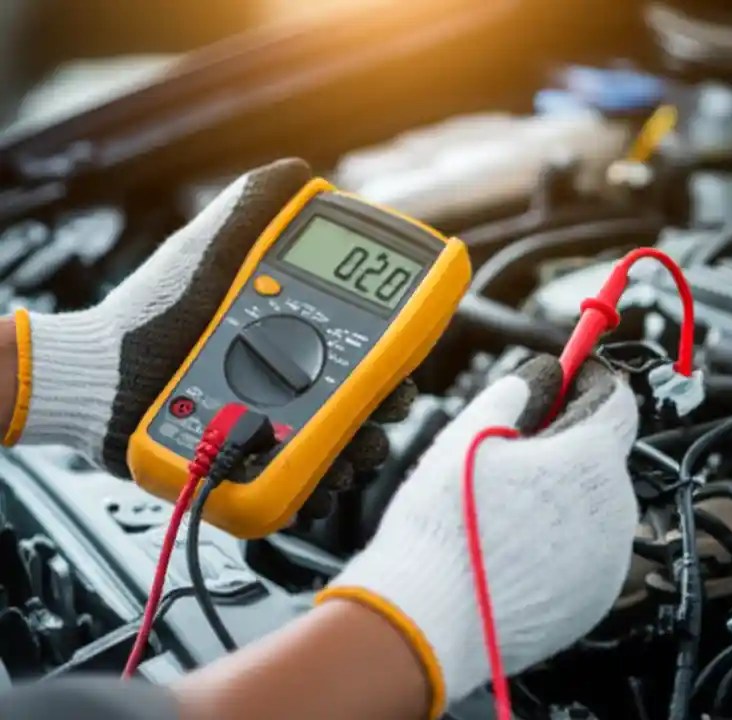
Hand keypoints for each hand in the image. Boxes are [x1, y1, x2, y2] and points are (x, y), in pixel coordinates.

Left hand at [4, 159, 412, 492]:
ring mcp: (280, 421)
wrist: (101, 377)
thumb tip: (297, 172)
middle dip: (388, 406)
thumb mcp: (206, 251)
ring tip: (349, 450)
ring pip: (347, 443)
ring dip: (362, 450)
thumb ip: (251, 209)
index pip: (373, 342)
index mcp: (301, 329)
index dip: (398, 354)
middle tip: (382, 407)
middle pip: (371, 397)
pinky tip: (320, 478)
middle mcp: (298, 376)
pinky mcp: (257, 461)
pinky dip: (321, 485)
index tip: (399, 363)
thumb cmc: (151, 312)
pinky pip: (305, 481)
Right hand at [319, 354, 638, 715]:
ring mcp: (607, 560)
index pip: (618, 400)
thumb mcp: (468, 435)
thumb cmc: (445, 530)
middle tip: (510, 452)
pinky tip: (510, 550)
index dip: (589, 382)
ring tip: (501, 510)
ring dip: (561, 497)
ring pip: (593, 507)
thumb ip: (516, 393)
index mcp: (590, 461)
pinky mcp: (594, 599)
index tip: (566, 381)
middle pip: (601, 457)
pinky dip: (557, 544)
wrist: (429, 622)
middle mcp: (614, 511)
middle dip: (565, 446)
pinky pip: (585, 554)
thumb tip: (542, 376)